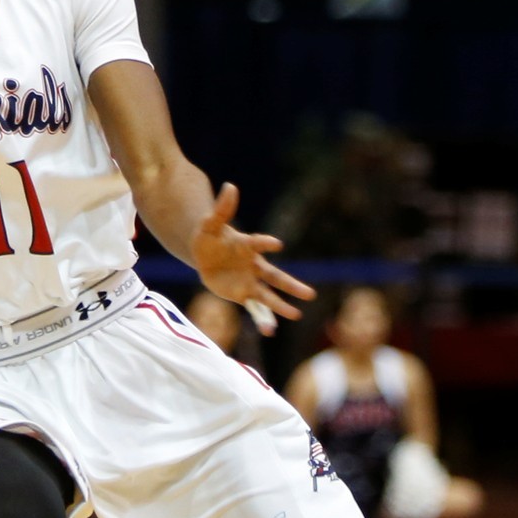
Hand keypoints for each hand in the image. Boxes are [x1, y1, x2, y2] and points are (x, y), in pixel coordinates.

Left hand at [191, 182, 314, 334]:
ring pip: (269, 296)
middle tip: (310, 295)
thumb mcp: (210, 225)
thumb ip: (222, 209)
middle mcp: (255, 266)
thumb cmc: (210, 237)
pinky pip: (254, 308)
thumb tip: (230, 186)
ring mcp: (250, 282)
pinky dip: (262, 318)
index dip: (265, 243)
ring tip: (296, 315)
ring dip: (281, 306)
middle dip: (291, 286)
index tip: (275, 245)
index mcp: (247, 246)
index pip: (258, 244)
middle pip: (276, 277)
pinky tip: (270, 331)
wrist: (206, 254)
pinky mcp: (243, 294)